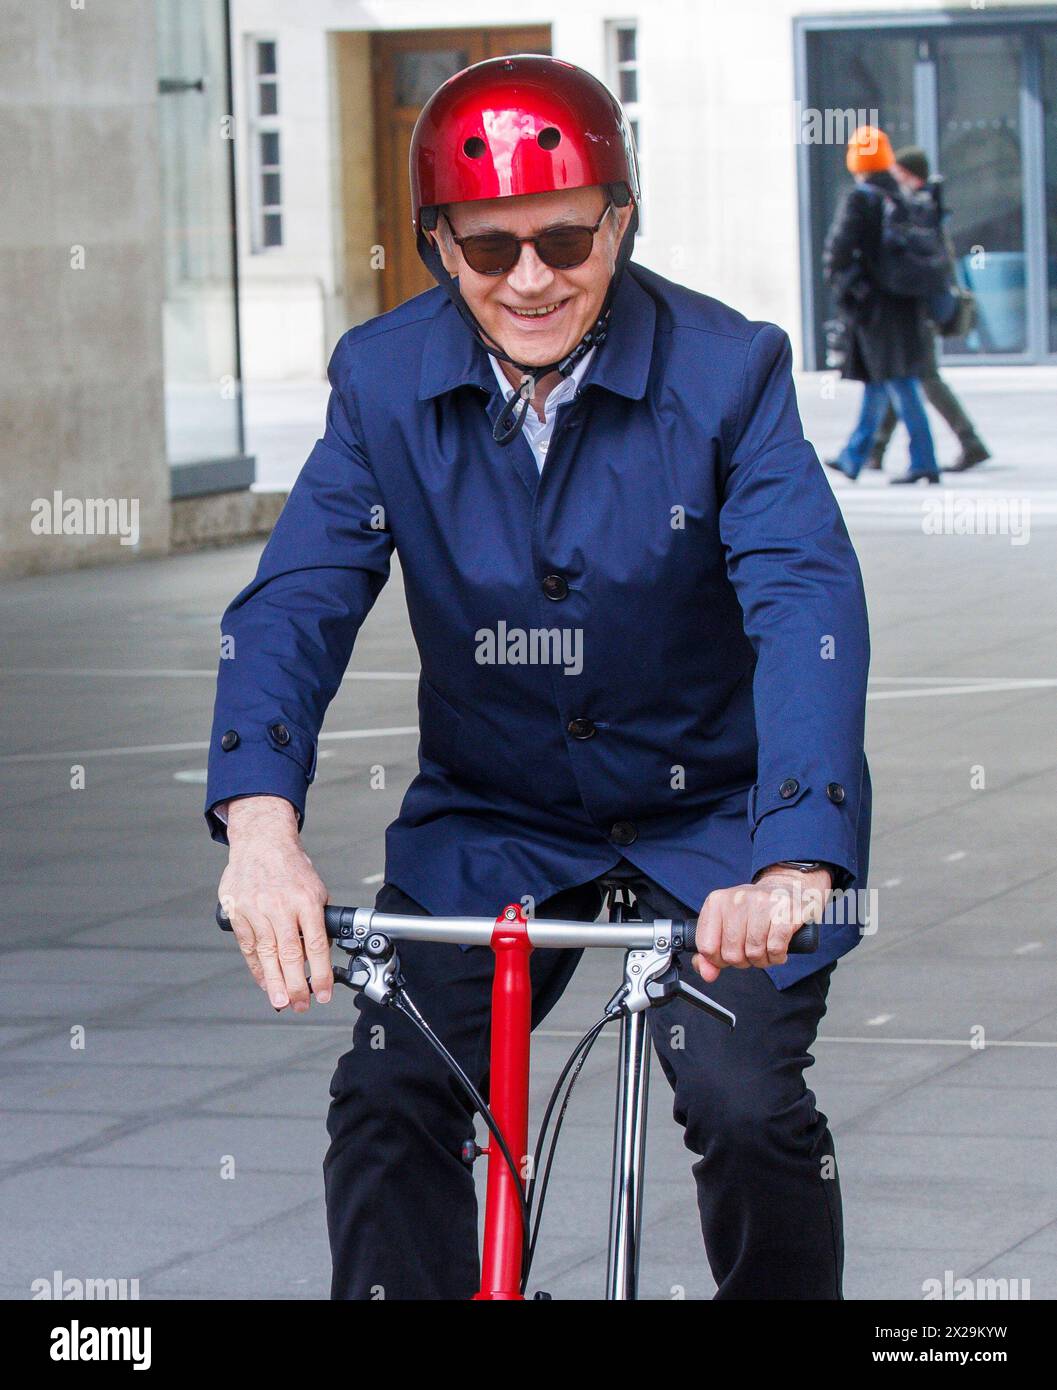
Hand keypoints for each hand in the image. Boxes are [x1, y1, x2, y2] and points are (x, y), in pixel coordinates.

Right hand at [218, 796, 332, 1012]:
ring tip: (281, 1002)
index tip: (325, 992)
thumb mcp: (316, 888)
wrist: (262, 842)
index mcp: (306, 900)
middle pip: (290, 954)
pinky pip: (248, 946)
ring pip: (266, 954)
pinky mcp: (238, 912)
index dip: (322, 973)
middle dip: (297, 985)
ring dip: (274, 982)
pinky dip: (256, 967)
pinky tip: (264, 981)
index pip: (316, 945)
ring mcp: (257, 910)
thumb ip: (317, 919)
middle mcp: (281, 906)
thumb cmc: (291, 867)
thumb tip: (320, 953)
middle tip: (302, 1005)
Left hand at [689, 865, 831, 982]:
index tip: (729, 955)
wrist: (785, 887)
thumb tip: (708, 974)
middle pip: (732, 953)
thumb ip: (710, 953)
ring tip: (765, 949)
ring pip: (754, 952)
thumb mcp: (724, 925)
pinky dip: (777, 956)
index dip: (718, 960)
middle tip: (751, 951)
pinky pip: (775, 948)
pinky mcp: (785, 911)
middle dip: (743, 961)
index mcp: (716, 902)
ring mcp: (762, 903)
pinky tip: (778, 950)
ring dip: (762, 960)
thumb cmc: (752, 912)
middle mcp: (737, 899)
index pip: (707, 946)